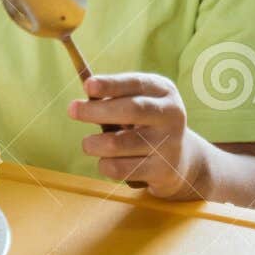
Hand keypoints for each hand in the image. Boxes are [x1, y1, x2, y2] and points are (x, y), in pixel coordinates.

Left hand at [68, 72, 202, 198]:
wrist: (182, 159)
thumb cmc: (146, 123)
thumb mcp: (138, 102)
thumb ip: (113, 98)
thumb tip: (82, 99)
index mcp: (163, 91)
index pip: (135, 84)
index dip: (110, 84)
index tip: (87, 86)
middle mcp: (171, 115)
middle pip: (131, 110)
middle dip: (95, 110)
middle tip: (72, 110)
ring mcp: (169, 143)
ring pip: (117, 144)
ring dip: (93, 144)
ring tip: (89, 144)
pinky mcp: (162, 170)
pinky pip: (120, 168)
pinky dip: (104, 165)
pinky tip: (107, 161)